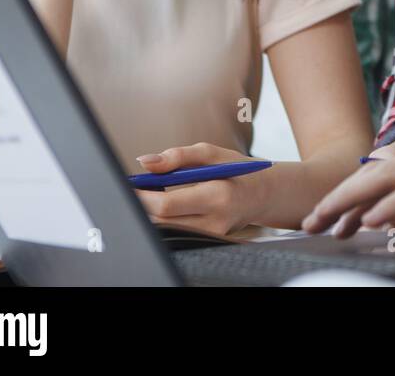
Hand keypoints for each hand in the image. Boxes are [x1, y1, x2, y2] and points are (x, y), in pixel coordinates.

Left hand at [134, 143, 264, 236]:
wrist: (263, 194)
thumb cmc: (237, 171)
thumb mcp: (211, 154)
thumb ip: (177, 156)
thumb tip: (145, 163)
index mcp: (218, 195)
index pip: (166, 205)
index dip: (142, 196)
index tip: (131, 185)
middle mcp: (215, 221)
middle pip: (161, 222)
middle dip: (143, 205)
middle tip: (139, 188)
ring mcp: (212, 236)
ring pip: (166, 229)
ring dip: (153, 212)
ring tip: (157, 193)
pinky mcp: (208, 241)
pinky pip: (176, 232)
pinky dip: (166, 219)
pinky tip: (170, 206)